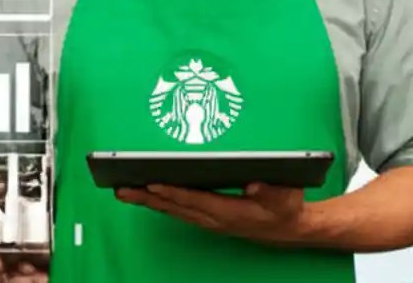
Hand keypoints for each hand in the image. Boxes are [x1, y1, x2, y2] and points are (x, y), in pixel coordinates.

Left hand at [116, 183, 309, 244]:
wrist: (290, 229)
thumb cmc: (285, 209)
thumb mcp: (285, 197)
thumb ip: (269, 190)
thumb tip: (252, 183)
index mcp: (230, 212)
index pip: (195, 200)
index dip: (173, 193)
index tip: (152, 184)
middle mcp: (215, 219)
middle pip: (175, 207)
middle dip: (147, 198)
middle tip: (122, 189)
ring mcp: (209, 222)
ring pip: (173, 211)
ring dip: (148, 202)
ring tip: (124, 192)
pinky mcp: (208, 220)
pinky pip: (179, 212)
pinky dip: (160, 204)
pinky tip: (145, 197)